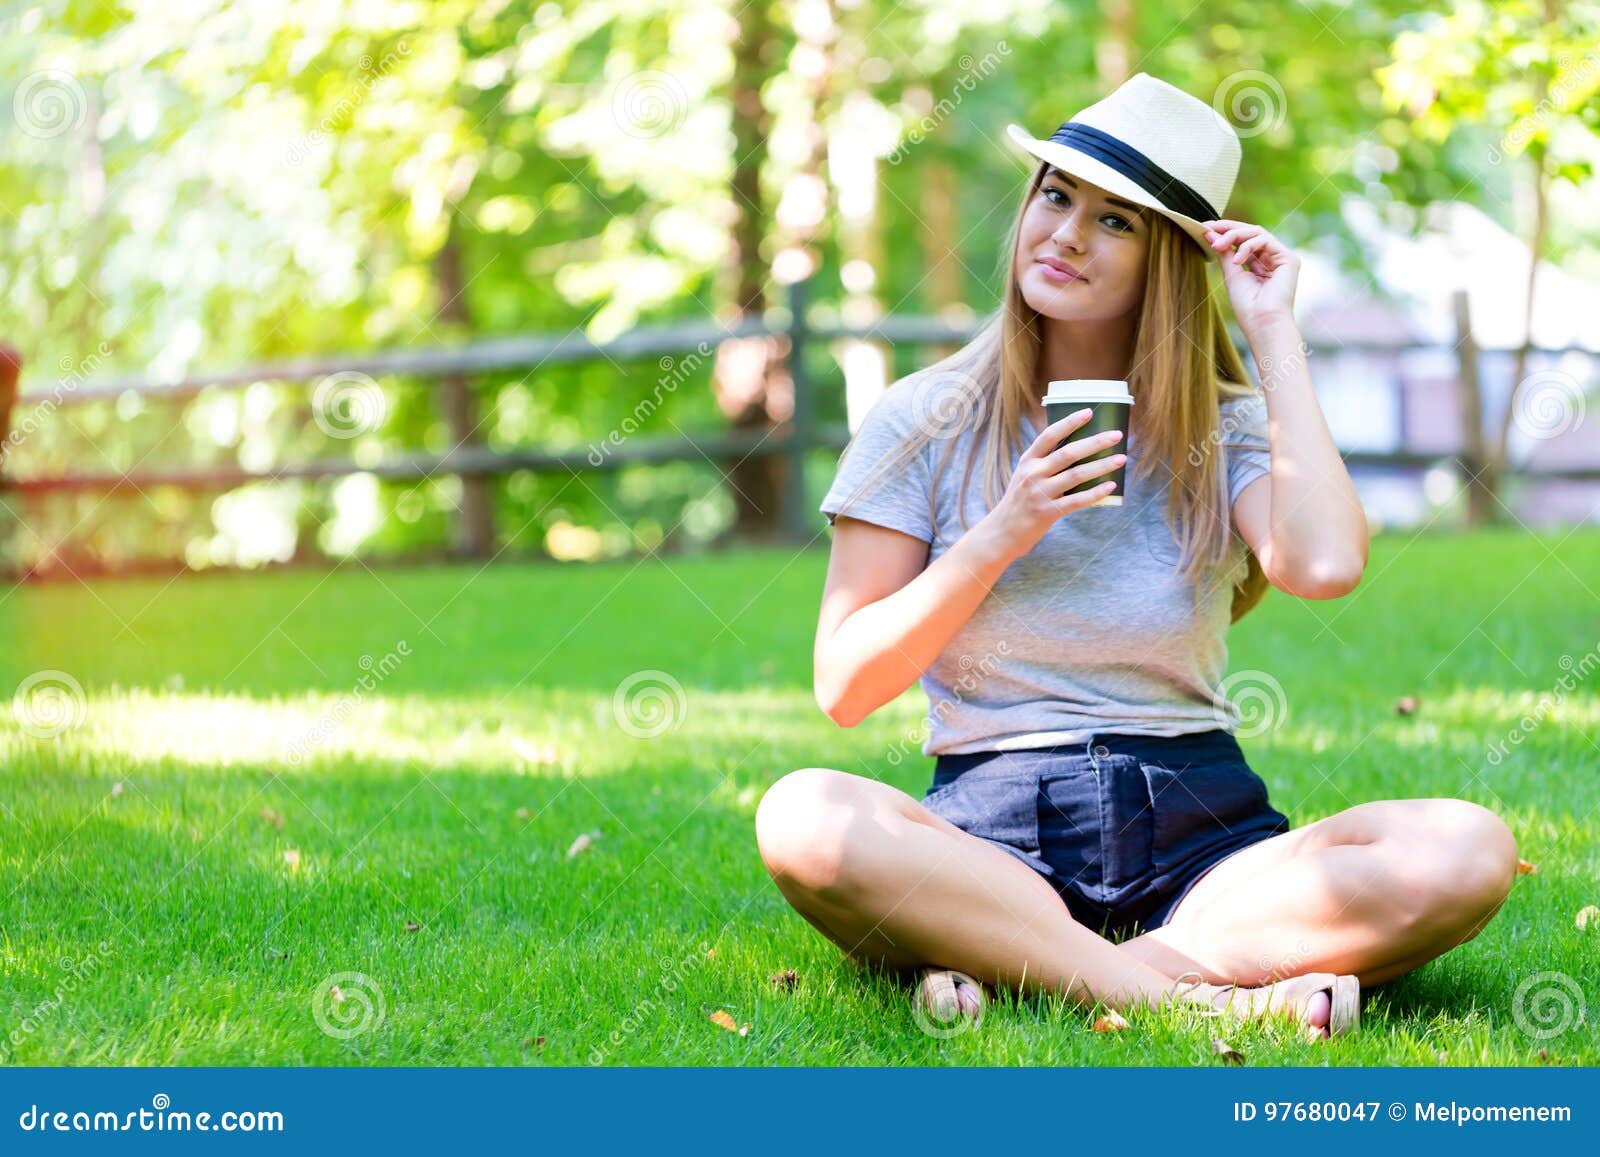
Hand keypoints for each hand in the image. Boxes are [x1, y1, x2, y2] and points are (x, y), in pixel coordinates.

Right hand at [980, 408, 1125, 561]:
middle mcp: (1033, 473)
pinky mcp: (1047, 512)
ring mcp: (1040, 493)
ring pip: (1076, 475)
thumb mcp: (1025, 475)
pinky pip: (1077, 500)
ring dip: (1101, 465)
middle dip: (1095, 442)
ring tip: (1121, 458)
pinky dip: (1096, 493)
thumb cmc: (1020, 500)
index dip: (1069, 422)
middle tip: (1117, 435)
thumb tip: (1080, 449)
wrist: (1002, 531)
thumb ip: (1045, 462)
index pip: (1049, 435)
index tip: (1089, 412)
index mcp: (1028, 460)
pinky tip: (1111, 485)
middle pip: (1068, 452)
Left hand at [1200, 219, 1299, 335]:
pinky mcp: (1289, 258)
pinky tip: (1237, 261)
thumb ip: (1224, 252)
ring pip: (1257, 233)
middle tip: (1208, 228)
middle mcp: (1273, 259)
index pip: (1243, 241)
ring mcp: (1282, 258)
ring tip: (1218, 245)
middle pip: (1251, 233)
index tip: (1205, 228)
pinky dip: (1247, 247)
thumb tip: (1210, 233)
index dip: (1225, 232)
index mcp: (1260, 265)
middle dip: (1228, 228)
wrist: (1262, 323)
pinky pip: (1265, 241)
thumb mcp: (1231, 274)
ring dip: (1234, 236)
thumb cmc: (1247, 306)